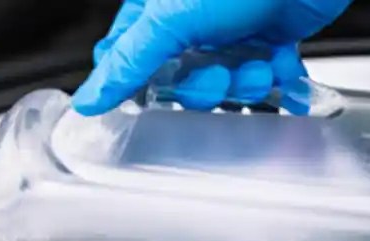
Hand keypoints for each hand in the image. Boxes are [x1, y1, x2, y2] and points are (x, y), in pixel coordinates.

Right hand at [72, 0, 352, 114]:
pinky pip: (266, 72)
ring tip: (259, 69)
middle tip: (218, 79)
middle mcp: (191, 19)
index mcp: (155, 10)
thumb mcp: (170, 19)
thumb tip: (87, 101)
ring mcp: (232, 27)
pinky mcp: (271, 33)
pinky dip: (276, 80)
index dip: (144, 85)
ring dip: (244, 84)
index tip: (161, 94)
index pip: (130, 60)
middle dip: (204, 88)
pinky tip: (282, 72)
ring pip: (225, 80)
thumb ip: (128, 64)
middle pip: (181, 80)